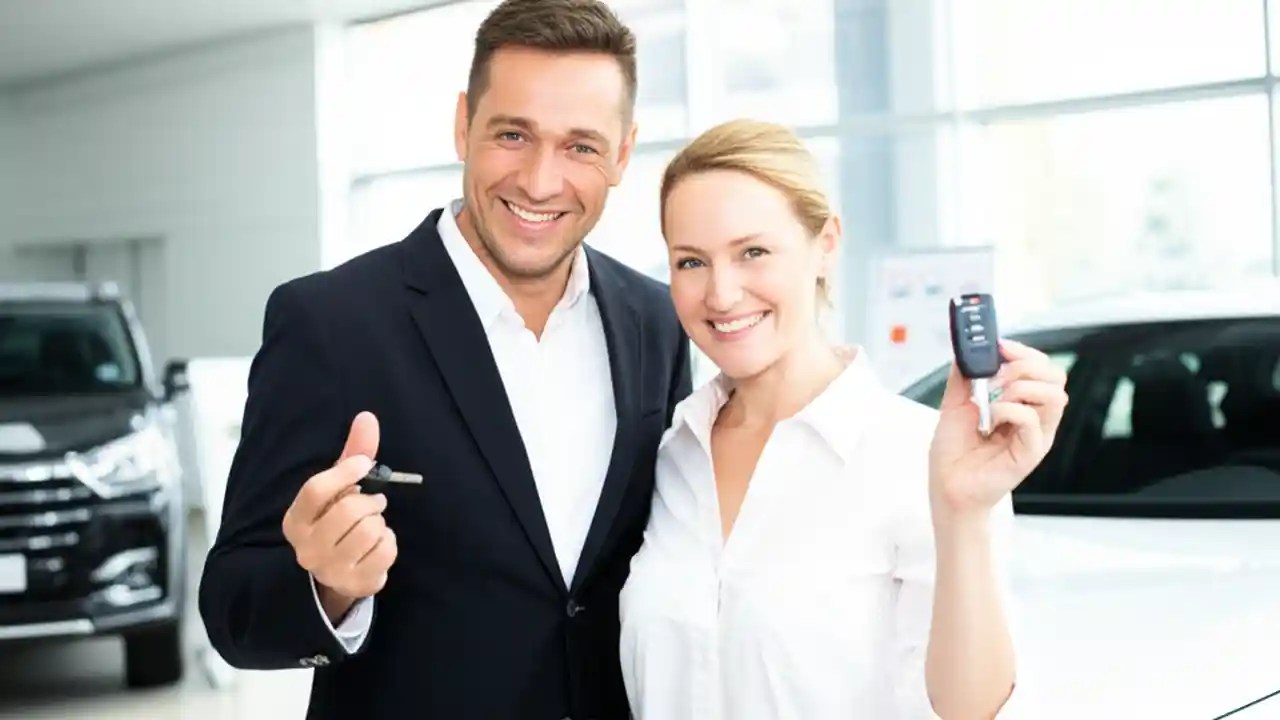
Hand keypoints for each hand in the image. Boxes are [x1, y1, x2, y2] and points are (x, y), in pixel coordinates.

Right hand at [281, 411, 397, 622]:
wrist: (336, 573)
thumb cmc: (336, 521)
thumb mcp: (339, 488)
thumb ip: (352, 453)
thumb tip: (367, 417)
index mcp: (295, 521)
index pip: (315, 489)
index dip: (345, 471)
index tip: (364, 464)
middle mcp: (305, 549)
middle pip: (349, 510)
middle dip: (370, 501)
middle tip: (373, 503)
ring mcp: (329, 570)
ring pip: (371, 530)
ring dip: (380, 522)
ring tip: (372, 524)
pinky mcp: (355, 584)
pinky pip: (386, 551)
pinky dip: (390, 541)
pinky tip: (378, 543)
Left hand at [928, 339, 1067, 520]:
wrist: (946, 486)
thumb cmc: (954, 453)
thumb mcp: (954, 405)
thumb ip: (962, 378)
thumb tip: (966, 352)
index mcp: (1022, 404)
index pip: (1043, 368)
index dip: (1024, 352)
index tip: (1000, 347)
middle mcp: (1035, 418)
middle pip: (1056, 376)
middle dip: (1025, 365)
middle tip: (996, 375)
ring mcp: (1035, 436)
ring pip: (1054, 394)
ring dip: (1020, 386)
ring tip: (993, 399)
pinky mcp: (1030, 453)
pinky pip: (1031, 419)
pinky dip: (1008, 409)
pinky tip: (990, 418)